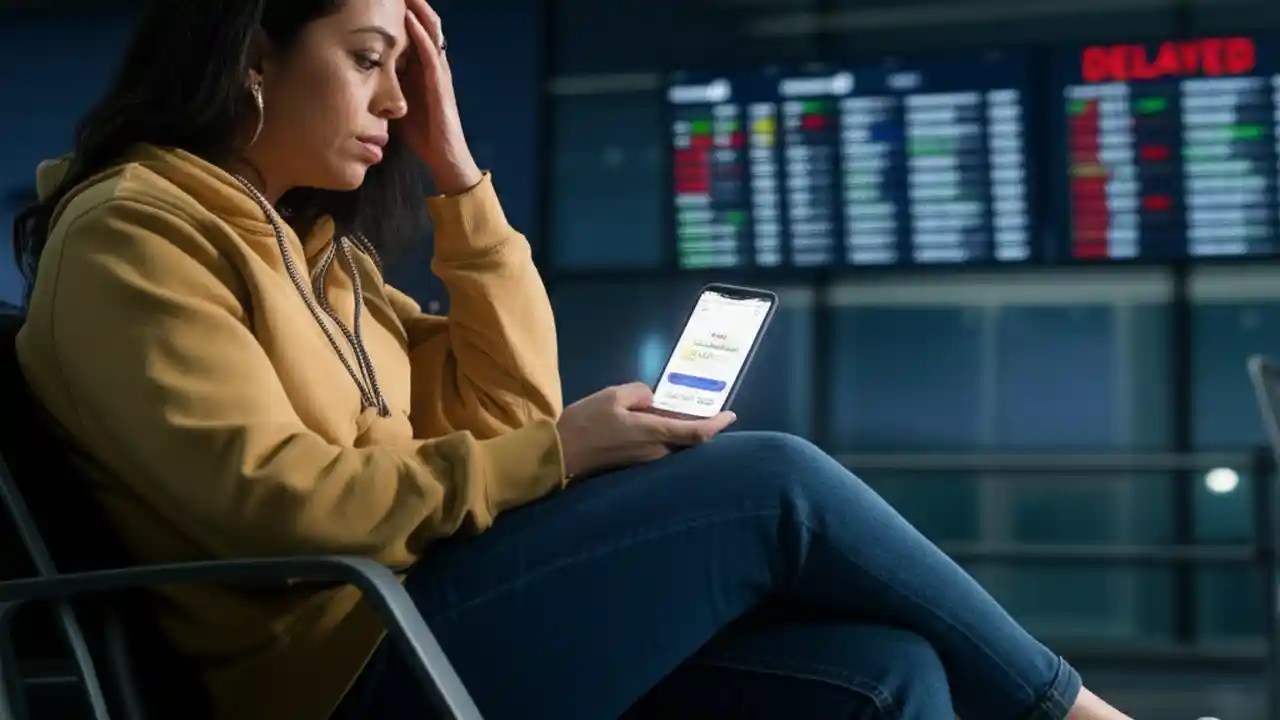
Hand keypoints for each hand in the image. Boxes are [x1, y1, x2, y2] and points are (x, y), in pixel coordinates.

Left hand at [400, 0, 482, 193]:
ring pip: (430, 33)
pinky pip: (431, 54)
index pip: (412, 34)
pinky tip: (409, 20)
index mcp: (421, 70)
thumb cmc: (423, 135)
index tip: (383, 1)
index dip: (401, 15)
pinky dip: (421, 35)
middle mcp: (432, 67)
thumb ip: (385, 88)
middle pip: (424, 26)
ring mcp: (439, 74)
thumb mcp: (397, 104)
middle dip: (412, 6)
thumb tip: (359, 80)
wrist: (444, 158)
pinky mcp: (441, 85)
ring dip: (418, 11)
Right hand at [556, 383, 737, 478]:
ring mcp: (645, 462)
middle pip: (687, 439)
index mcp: (654, 433)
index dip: (717, 424)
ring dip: (678, 430)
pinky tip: (654, 424)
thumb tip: (651, 399)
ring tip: (672, 412)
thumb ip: (640, 392)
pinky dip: (663, 437)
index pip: (697, 432)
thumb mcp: (612, 395)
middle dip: (696, 424)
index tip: (731, 415)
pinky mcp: (634, 465)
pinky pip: (659, 449)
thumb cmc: (586, 422)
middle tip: (697, 406)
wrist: (560, 454)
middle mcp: (656, 452)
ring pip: (673, 444)